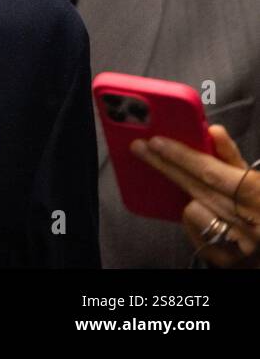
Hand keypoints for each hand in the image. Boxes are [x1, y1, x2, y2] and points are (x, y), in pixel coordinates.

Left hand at [133, 125, 259, 266]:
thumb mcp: (256, 181)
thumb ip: (233, 159)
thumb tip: (212, 131)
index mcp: (259, 196)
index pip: (212, 173)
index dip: (183, 157)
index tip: (156, 142)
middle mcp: (249, 223)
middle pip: (196, 189)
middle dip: (166, 166)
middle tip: (141, 148)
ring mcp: (237, 244)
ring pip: (193, 210)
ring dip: (189, 196)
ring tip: (199, 193)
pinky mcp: (224, 259)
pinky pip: (194, 229)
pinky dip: (196, 218)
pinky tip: (207, 215)